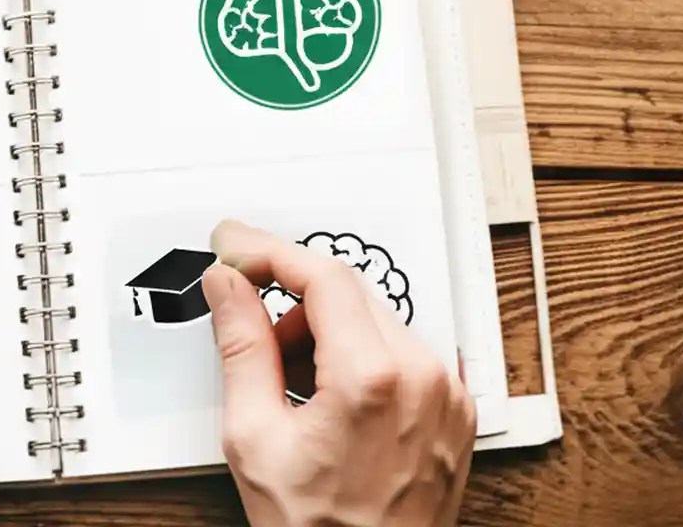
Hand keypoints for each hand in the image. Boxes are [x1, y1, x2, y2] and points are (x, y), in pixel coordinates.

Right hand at [204, 220, 475, 525]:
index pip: (322, 276)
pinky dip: (356, 356)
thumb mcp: (255, 436)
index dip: (269, 251)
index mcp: (373, 379)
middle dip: (290, 300)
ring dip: (322, 332)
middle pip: (348, 293)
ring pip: (373, 320)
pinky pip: (400, 352)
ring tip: (288, 388)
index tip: (234, 246)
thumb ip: (241, 346)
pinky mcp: (453, 408)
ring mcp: (446, 393)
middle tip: (249, 329)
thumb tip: (228, 287)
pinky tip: (324, 398)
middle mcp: (424, 377)